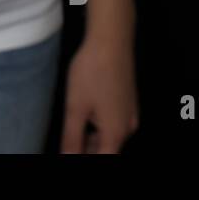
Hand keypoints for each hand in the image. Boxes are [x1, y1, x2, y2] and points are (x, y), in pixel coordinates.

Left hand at [60, 34, 138, 152]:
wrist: (112, 41)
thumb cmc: (92, 72)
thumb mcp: (75, 107)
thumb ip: (72, 138)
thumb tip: (67, 156)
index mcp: (116, 132)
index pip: (103, 158)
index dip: (84, 157)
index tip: (70, 152)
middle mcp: (128, 127)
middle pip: (108, 149)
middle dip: (88, 151)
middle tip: (68, 145)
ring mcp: (131, 113)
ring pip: (111, 136)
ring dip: (93, 140)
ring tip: (72, 133)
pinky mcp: (129, 102)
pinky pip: (115, 123)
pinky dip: (100, 127)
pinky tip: (85, 116)